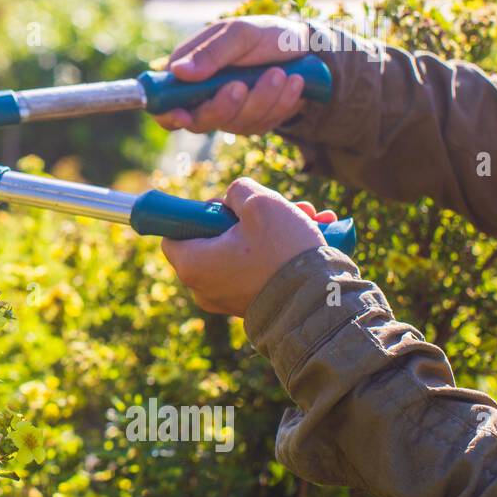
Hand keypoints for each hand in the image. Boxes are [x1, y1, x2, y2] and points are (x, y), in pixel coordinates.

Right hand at [153, 15, 313, 134]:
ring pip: (234, 124)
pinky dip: (279, 104)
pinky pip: (260, 125)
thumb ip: (211, 52)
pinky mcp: (251, 121)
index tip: (183, 115)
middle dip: (223, 106)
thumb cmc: (266, 35)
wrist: (304, 48)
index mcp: (187, 73)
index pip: (164, 103)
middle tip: (241, 85)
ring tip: (282, 73)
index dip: (168, 114)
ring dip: (261, 99)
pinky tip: (293, 83)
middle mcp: (202, 96)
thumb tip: (178, 72)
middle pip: (199, 121)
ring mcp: (227, 112)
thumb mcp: (240, 33)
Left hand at [160, 177, 335, 316]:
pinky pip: (257, 269)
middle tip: (278, 205)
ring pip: (243, 251)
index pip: (174, 233)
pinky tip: (313, 231)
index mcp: (192, 264)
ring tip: (307, 214)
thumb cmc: (283, 252)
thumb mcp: (260, 203)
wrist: (322, 303)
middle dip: (247, 217)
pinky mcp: (251, 305)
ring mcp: (226, 299)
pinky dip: (278, 251)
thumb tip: (233, 199)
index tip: (224, 208)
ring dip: (271, 230)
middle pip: (214, 238)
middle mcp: (202, 287)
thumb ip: (238, 191)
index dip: (197, 213)